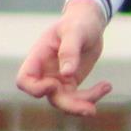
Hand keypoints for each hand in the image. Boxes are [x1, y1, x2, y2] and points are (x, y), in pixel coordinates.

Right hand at [15, 0, 111, 120]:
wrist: (89, 23)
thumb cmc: (78, 22)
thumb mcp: (75, 31)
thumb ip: (69, 50)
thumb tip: (67, 74)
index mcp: (38, 57)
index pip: (24, 80)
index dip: (35, 89)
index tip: (55, 84)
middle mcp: (45, 71)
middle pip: (48, 97)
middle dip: (69, 105)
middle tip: (90, 109)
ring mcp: (58, 79)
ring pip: (64, 102)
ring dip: (83, 104)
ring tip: (106, 88)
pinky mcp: (71, 83)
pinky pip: (78, 99)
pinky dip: (92, 96)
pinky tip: (106, 85)